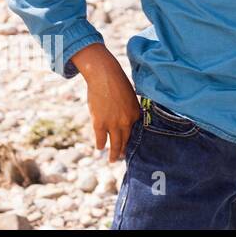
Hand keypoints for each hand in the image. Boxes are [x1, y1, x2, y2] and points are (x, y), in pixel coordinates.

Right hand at [74, 44, 140, 161]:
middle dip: (124, 150)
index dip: (133, 141)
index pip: (136, 133)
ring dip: (114, 153)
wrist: (105, 76)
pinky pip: (100, 138)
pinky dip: (101, 144)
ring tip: (113, 160)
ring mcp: (112, 123)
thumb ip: (131, 110)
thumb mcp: (130, 98)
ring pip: (115, 143)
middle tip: (123, 157)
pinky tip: (100, 148)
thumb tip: (131, 120)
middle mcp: (126, 121)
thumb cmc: (118, 84)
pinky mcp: (99, 123)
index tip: (132, 147)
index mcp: (136, 114)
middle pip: (126, 141)